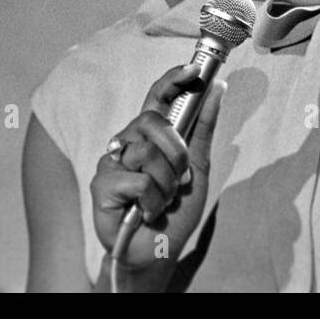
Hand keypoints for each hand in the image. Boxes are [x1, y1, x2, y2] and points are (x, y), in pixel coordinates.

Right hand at [91, 63, 225, 278]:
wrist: (160, 250)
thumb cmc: (176, 209)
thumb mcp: (198, 166)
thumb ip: (203, 127)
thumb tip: (218, 86)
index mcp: (151, 134)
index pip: (158, 96)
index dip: (173, 78)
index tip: (194, 69)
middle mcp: (129, 141)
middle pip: (153, 121)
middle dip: (176, 152)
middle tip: (180, 180)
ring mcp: (113, 161)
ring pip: (146, 153)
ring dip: (166, 184)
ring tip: (162, 200)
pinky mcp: (101, 184)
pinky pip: (136, 180)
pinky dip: (152, 200)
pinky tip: (146, 211)